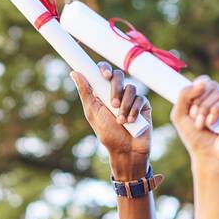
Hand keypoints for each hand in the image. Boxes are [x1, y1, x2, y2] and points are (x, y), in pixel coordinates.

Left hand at [71, 62, 151, 180]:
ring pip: (131, 88)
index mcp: (103, 92)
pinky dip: (134, 111)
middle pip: (119, 76)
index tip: (104, 75)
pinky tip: (130, 121)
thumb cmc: (107, 132)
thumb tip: (75, 73)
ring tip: (121, 121)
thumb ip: (85, 92)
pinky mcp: (143, 105)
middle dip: (116, 88)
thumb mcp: (93, 112)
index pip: (104, 72)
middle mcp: (118, 92)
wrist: (125, 150)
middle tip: (112, 104)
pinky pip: (141, 99)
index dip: (104, 69)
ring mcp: (131, 98)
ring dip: (124, 105)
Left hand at [171, 77, 218, 170]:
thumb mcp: (180, 115)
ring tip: (202, 124)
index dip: (195, 87)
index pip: (204, 82)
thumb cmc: (195, 139)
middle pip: (210, 84)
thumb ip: (184, 94)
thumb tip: (203, 81)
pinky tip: (212, 122)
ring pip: (218, 91)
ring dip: (205, 107)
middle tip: (195, 116)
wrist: (208, 157)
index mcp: (209, 101)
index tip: (190, 104)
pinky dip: (216, 109)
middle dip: (198, 99)